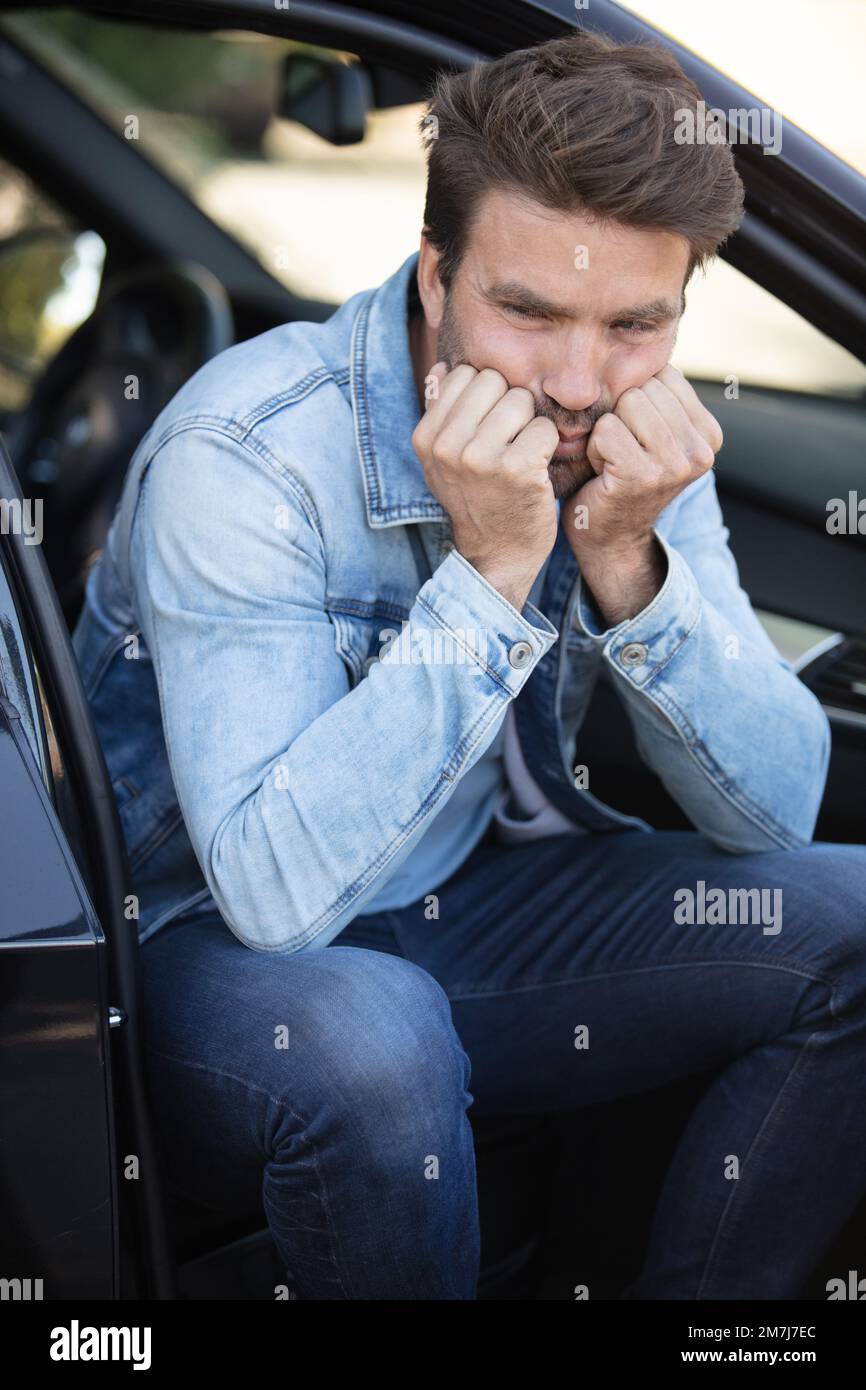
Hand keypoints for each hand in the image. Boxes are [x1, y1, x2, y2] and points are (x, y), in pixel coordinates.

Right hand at [412, 362, 559, 611]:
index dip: (486, 396)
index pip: (465, 374)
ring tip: (521, 455)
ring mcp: (480, 458)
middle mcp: (447, 446)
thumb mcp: (443, 461)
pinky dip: (548, 446)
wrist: (497, 556)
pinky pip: (544, 428)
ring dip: (530, 424)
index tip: (487, 428)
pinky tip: (537, 469)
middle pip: (494, 380)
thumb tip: (445, 367)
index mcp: (426, 438)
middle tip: (508, 441)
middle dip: (508, 404)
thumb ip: (442, 414)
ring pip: (521, 399)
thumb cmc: (477, 500)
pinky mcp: (516, 470)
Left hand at [564, 365, 722, 624]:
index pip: (664, 375)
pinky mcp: (644, 476)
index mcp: (710, 432)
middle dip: (621, 416)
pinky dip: (595, 449)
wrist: (608, 537)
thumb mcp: (652, 431)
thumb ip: (660, 394)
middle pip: (644, 388)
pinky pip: (607, 430)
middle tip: (622, 453)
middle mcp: (702, 449)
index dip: (637, 400)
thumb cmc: (621, 476)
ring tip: (613, 461)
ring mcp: (677, 465)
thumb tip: (647, 337)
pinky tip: (604, 473)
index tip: (637, 438)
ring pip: (626, 404)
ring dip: (608, 431)